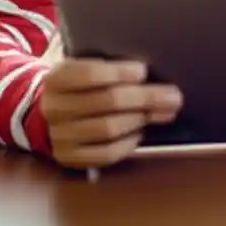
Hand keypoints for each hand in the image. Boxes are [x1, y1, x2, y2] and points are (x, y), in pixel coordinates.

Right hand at [41, 59, 182, 169]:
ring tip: (162, 113)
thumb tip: (151, 74)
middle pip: (106, 101)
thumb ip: (112, 68)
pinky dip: (129, 143)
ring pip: (107, 128)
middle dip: (145, 98)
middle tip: (173, 97)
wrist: (52, 114)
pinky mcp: (69, 157)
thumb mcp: (87, 68)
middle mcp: (53, 107)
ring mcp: (59, 135)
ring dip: (140, 120)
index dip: (120, 72)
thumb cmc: (82, 86)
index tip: (143, 71)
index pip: (89, 74)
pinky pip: (105, 153)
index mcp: (57, 78)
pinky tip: (140, 132)